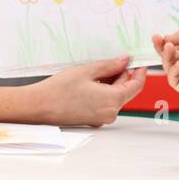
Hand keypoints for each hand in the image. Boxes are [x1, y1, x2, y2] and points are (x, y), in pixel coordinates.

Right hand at [33, 55, 147, 126]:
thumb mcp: (88, 71)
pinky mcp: (93, 119)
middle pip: (126, 91)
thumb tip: (125, 61)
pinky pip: (105, 103)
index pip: (136, 86)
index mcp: (112, 101)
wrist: (38, 106)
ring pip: (115, 97)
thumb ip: (111, 65)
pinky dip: (103, 92)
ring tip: (96, 71)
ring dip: (111, 83)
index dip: (140, 72)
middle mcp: (110, 113)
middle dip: (123, 75)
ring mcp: (101, 118)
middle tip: (114, 60)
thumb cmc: (59, 89)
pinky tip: (91, 82)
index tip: (139, 62)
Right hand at [150, 26, 178, 98]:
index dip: (165, 42)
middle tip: (156, 39)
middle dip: (162, 48)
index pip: (175, 48)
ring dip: (167, 56)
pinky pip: (173, 80)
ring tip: (169, 48)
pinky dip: (173, 71)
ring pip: (169, 67)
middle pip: (170, 57)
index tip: (157, 36)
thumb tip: (167, 38)